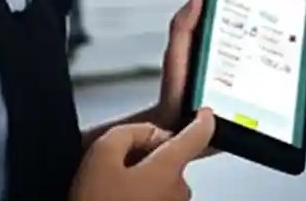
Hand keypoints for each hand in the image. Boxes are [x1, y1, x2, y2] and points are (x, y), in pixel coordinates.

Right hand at [70, 108, 215, 200]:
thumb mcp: (100, 155)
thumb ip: (128, 132)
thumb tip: (147, 133)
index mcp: (167, 170)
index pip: (197, 137)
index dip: (202, 121)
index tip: (205, 114)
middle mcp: (177, 192)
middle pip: (171, 160)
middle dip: (149, 156)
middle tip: (117, 165)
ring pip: (162, 183)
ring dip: (143, 180)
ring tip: (111, 191)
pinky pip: (157, 200)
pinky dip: (142, 196)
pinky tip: (117, 199)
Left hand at [154, 0, 305, 129]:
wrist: (172, 131)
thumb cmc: (177, 91)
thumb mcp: (179, 53)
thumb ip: (184, 25)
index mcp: (245, 47)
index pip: (279, 27)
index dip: (301, 16)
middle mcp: (262, 68)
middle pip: (299, 50)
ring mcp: (269, 94)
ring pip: (304, 77)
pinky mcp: (272, 121)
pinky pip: (298, 112)